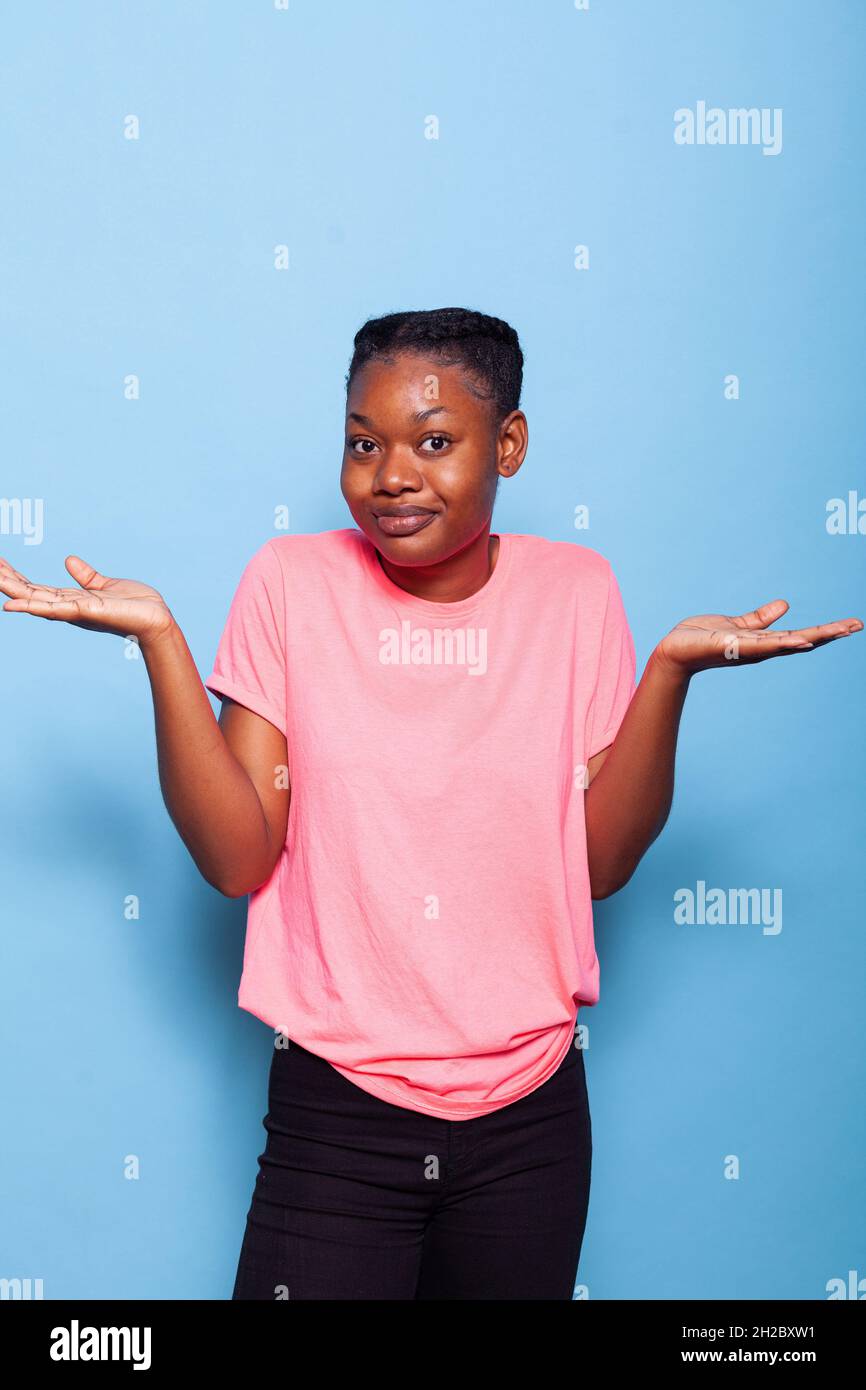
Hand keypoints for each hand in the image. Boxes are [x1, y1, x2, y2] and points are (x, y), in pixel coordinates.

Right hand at [0, 554, 174, 643]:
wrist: (157, 619)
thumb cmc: (135, 605)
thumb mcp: (104, 586)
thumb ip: (85, 576)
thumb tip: (67, 560)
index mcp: (71, 601)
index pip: (36, 588)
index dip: (16, 577)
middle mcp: (68, 609)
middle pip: (30, 594)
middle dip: (8, 581)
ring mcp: (75, 612)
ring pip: (35, 601)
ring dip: (12, 592)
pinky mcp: (86, 612)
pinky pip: (54, 609)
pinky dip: (32, 606)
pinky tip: (12, 604)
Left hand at [653, 599, 862, 675]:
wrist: (673, 650)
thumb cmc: (701, 639)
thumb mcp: (737, 625)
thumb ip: (760, 618)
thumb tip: (785, 605)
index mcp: (763, 642)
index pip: (801, 635)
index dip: (826, 630)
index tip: (850, 624)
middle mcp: (761, 649)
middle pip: (803, 640)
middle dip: (830, 633)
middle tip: (857, 625)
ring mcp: (749, 650)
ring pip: (788, 643)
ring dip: (815, 637)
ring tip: (840, 630)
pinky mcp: (733, 647)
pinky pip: (763, 645)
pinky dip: (783, 643)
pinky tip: (803, 641)